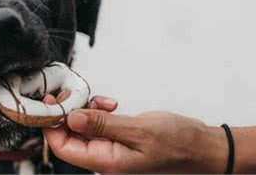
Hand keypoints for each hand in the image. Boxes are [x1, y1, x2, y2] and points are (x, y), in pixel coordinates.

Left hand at [42, 95, 226, 173]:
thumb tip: (70, 118)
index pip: (63, 146)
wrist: (203, 147)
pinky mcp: (120, 139)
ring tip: (100, 100)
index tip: (52, 102)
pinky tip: (110, 105)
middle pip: (70, 136)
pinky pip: (99, 126)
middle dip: (68, 113)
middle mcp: (105, 159)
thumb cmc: (178, 143)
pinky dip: (99, 112)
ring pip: (84, 128)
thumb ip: (101, 125)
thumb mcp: (137, 130)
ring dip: (86, 110)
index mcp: (106, 163)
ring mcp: (112, 149)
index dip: (52, 124)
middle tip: (71, 93)